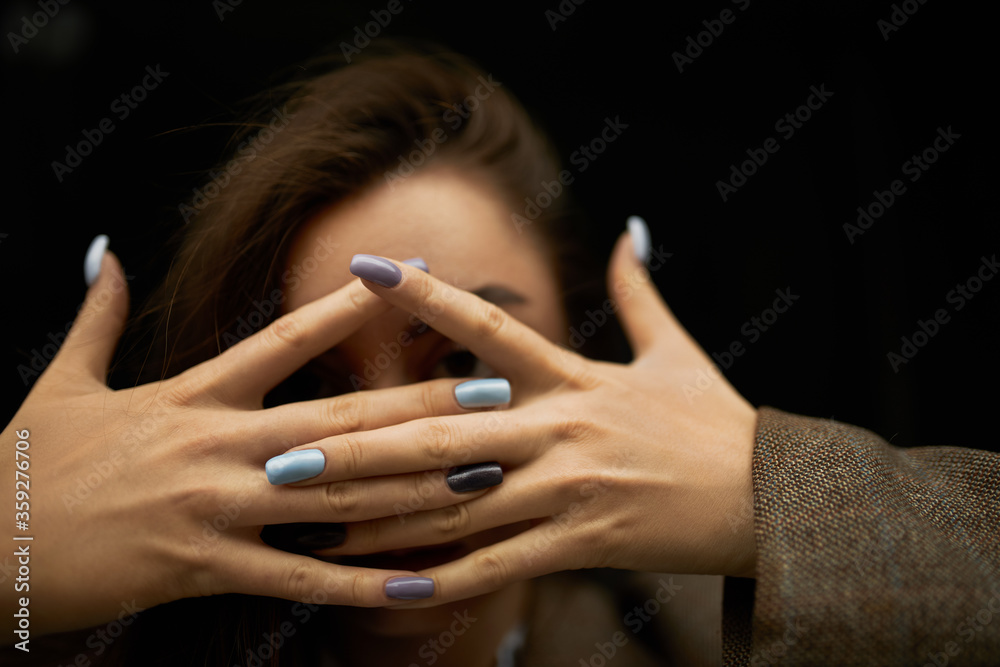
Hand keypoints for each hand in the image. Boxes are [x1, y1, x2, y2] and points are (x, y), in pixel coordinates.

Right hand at [0, 247, 499, 636]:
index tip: (410, 278)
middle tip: (495, 390)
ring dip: (416, 486)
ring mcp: (217, 508)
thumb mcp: (63, 380)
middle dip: (422, 405)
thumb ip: (99, 315)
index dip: (352, 305)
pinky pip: (301, 581)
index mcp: (192, 396)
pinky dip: (362, 583)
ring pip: (337, 496)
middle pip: (341, 418)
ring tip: (485, 475)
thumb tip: (104, 249)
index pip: (286, 338)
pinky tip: (420, 583)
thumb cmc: (28, 464)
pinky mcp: (207, 568)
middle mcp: (218, 446)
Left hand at [276, 229, 757, 606]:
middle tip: (284, 452)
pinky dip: (441, 582)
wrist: (769, 499)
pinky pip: (497, 567)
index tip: (365, 269)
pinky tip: (388, 592)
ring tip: (312, 527)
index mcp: (573, 379)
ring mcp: (567, 492)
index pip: (487, 328)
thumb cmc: (714, 421)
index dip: (424, 297)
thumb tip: (632, 231)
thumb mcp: (676, 350)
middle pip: (443, 434)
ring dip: (380, 519)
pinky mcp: (580, 544)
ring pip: (457, 507)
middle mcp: (559, 432)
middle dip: (359, 445)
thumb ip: (638, 292)